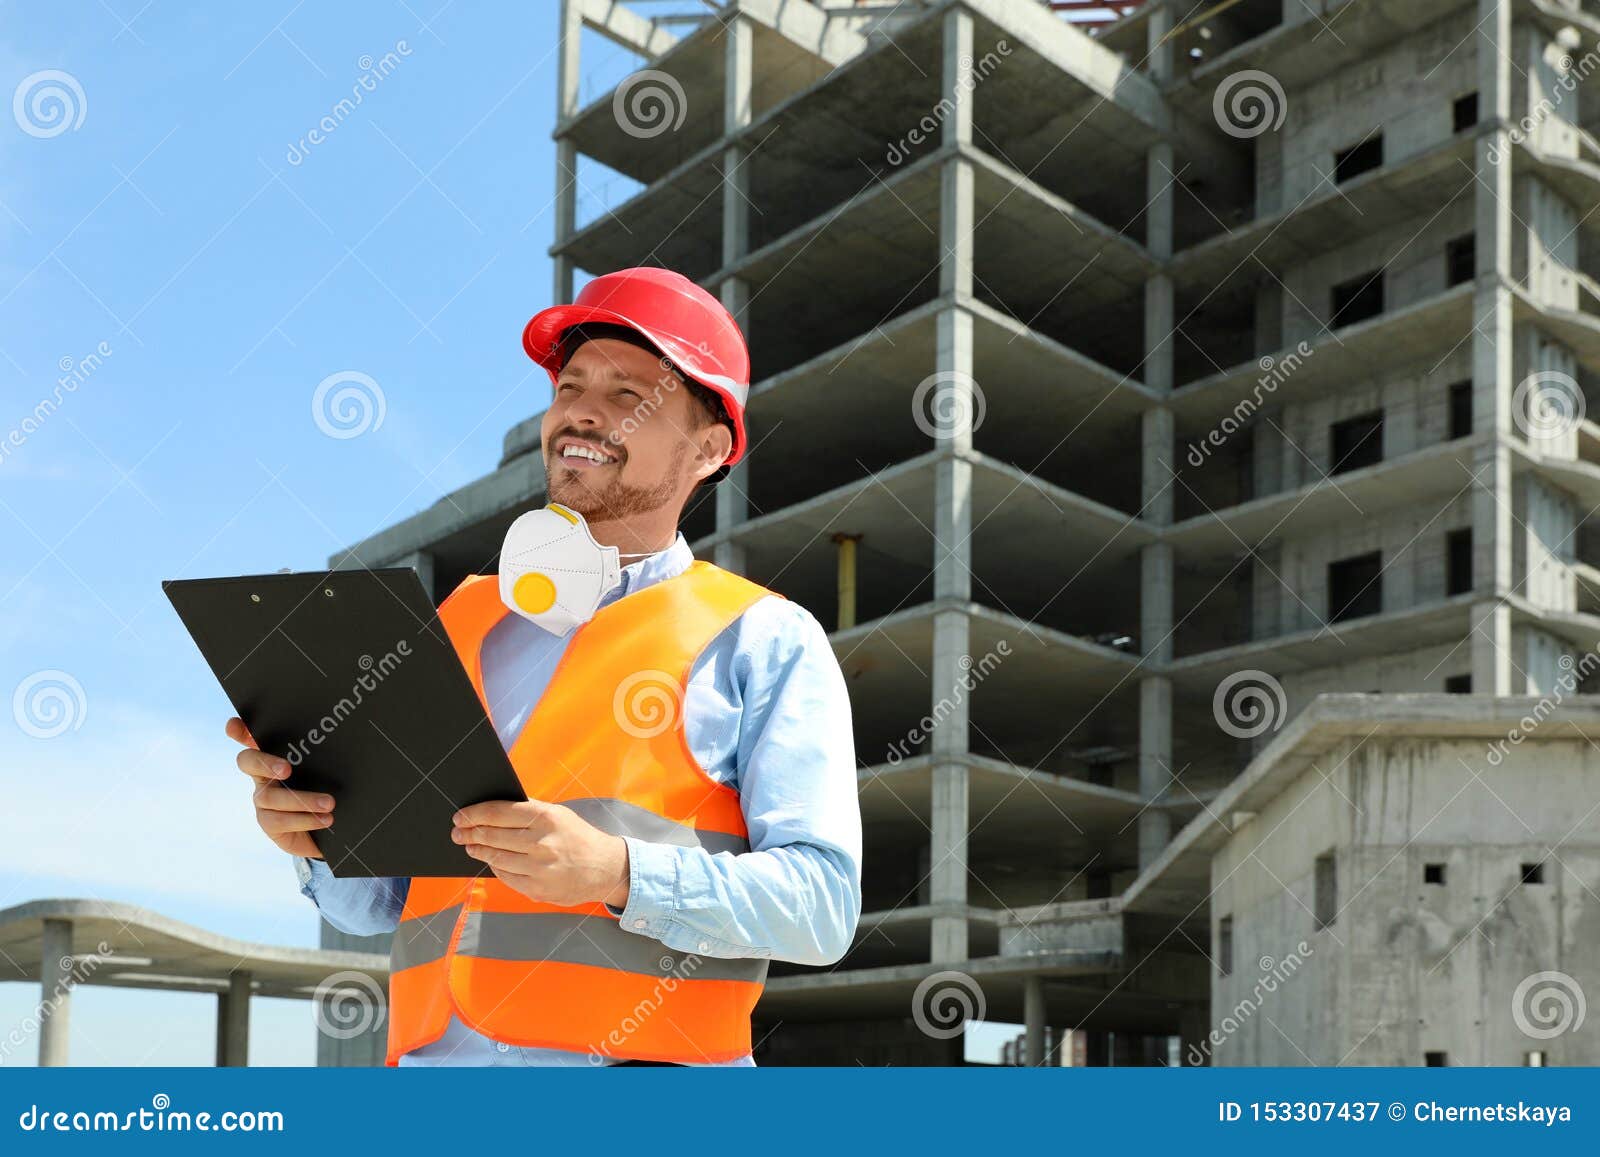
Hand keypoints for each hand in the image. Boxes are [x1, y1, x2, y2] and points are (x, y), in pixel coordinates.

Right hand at [226, 716, 334, 858]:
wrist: (331, 828)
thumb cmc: (328, 789)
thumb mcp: (328, 769)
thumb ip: (328, 753)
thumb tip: (347, 734)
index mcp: (276, 756)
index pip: (252, 738)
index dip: (240, 730)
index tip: (235, 725)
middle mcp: (264, 775)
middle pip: (248, 761)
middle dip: (264, 763)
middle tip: (287, 769)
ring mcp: (263, 800)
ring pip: (269, 796)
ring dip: (303, 800)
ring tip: (329, 803)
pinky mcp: (269, 824)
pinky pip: (280, 820)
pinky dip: (305, 819)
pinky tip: (325, 819)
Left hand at [452, 800, 629, 908]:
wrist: (605, 869)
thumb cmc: (578, 838)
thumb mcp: (559, 815)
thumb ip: (529, 812)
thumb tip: (493, 810)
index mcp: (546, 818)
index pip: (499, 813)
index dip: (475, 814)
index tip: (461, 816)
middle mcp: (541, 842)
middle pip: (492, 836)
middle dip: (470, 833)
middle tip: (458, 832)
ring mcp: (539, 868)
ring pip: (496, 858)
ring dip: (478, 851)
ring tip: (470, 846)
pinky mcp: (538, 889)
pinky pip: (506, 876)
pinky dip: (496, 867)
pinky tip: (492, 861)